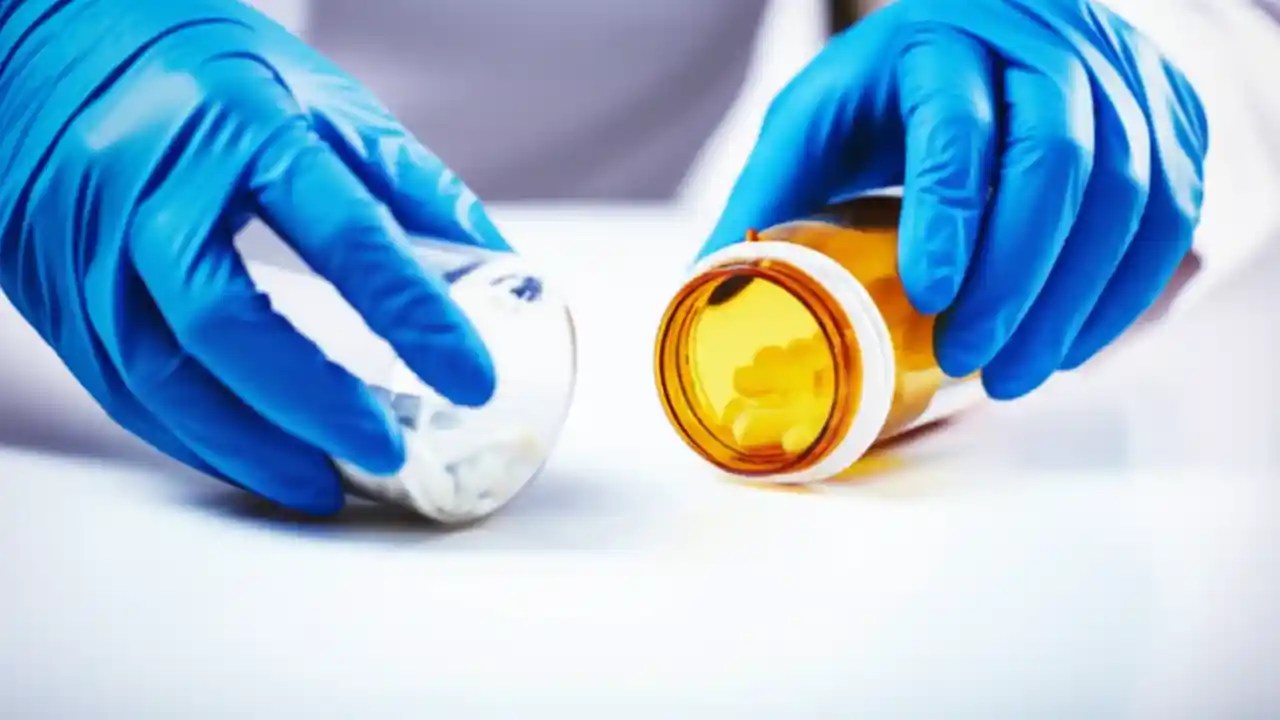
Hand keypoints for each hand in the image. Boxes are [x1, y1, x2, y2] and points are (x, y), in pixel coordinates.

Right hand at [0, 0, 506, 512]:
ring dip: (248, 445)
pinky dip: (193, 437)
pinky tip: (251, 458)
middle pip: (224, 318)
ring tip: (325, 484)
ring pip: (160, 372)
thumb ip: (410, 185)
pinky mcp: (56, 287)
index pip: (344, 232)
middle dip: (313, 400)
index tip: (472, 376)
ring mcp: (89, 241)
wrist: (51, 39)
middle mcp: (154, 185)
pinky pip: (122, 384)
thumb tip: (498, 270)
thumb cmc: (199, 64)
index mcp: (242, 124)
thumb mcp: (320, 96)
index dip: (414, 314)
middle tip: (387, 450)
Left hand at [699, 0, 1207, 398]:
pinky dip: (1130, 285)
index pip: (954, 124)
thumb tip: (700, 304)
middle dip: (1019, 277)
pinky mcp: (1164, 110)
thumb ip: (762, 205)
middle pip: (1057, 158)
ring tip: (1019, 375)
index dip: (949, 212)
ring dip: (1077, 299)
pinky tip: (1078, 341)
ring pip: (1130, 188)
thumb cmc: (883, 90)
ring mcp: (1115, 72)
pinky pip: (1173, 204)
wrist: (979, 33)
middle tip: (976, 362)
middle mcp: (1039, 41)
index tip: (933, 297)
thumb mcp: (811, 126)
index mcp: (935, 41)